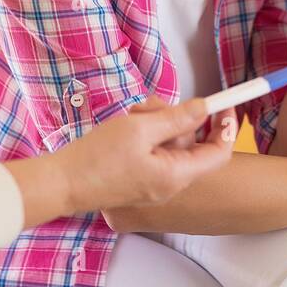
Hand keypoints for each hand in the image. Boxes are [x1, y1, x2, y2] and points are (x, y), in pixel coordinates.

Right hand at [54, 96, 234, 212]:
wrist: (61, 183)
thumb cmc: (97, 158)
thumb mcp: (140, 128)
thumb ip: (177, 118)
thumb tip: (205, 108)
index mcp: (176, 175)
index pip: (219, 153)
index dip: (225, 126)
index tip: (225, 103)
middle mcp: (170, 184)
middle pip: (192, 143)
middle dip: (176, 118)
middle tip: (150, 107)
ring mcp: (155, 183)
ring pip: (171, 143)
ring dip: (156, 122)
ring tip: (132, 115)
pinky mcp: (140, 178)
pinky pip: (156, 151)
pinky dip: (146, 133)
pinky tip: (126, 126)